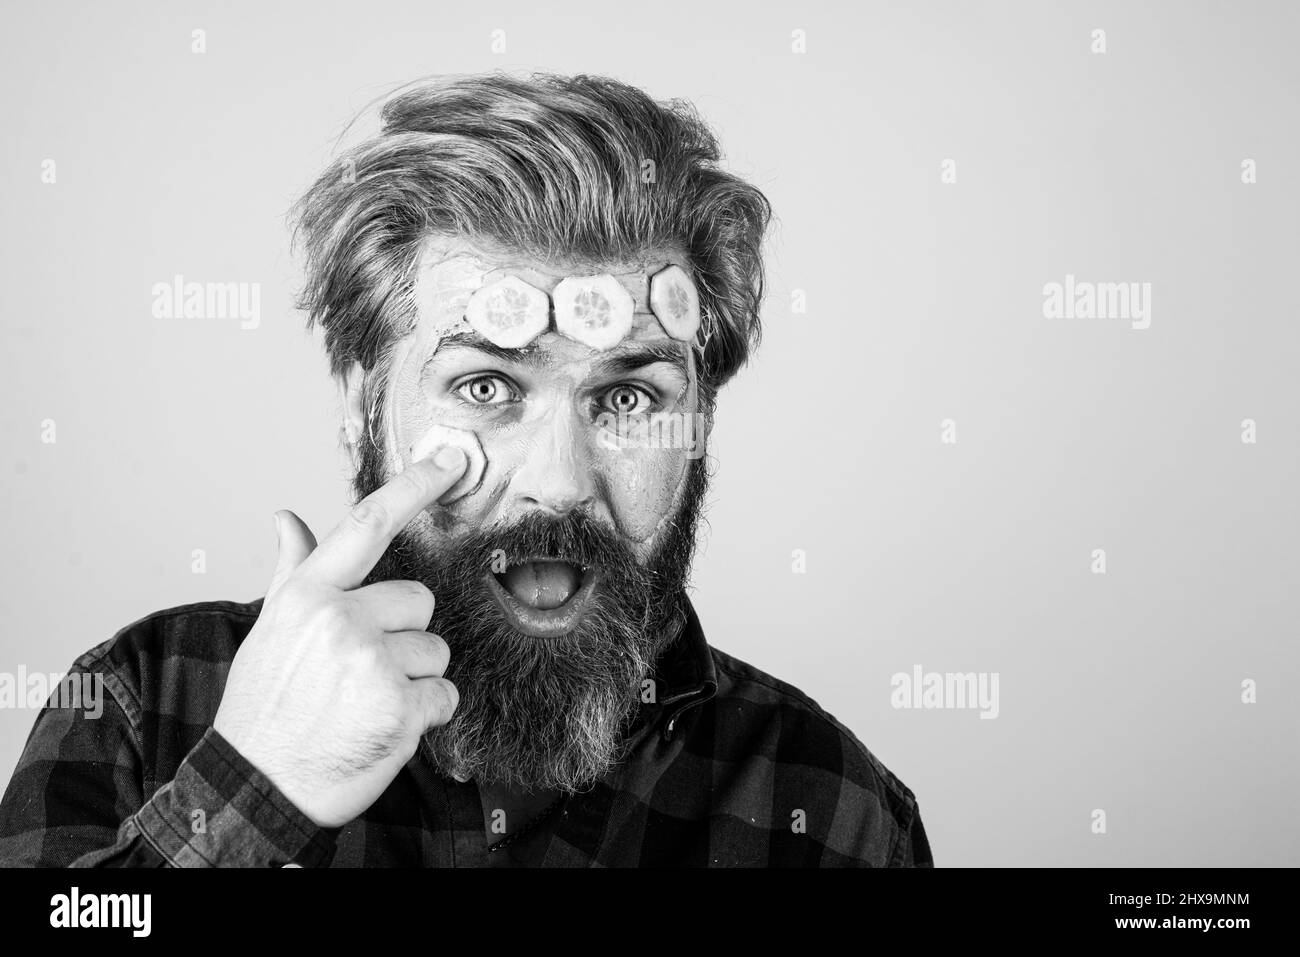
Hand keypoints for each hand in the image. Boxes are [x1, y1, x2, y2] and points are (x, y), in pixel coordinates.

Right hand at [213, 447, 467, 827]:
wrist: (256, 787)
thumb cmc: (265, 708)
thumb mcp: (270, 631)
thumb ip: (293, 571)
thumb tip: (288, 518)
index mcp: (307, 596)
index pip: (368, 525)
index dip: (415, 486)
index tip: (452, 460)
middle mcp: (340, 620)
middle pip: (420, 600)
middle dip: (404, 633)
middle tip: (361, 670)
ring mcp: (371, 663)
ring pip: (436, 650)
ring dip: (414, 679)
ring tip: (365, 703)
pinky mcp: (399, 706)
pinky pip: (444, 694)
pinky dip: (424, 715)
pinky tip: (381, 727)